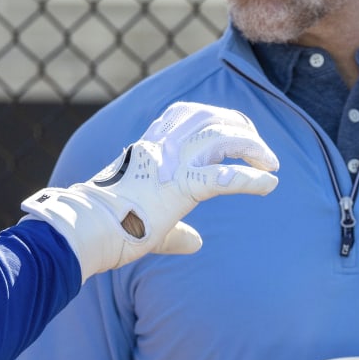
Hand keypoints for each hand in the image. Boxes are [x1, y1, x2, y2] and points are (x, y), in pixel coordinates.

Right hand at [21, 101, 278, 281]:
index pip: (189, 115)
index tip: (238, 130)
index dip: (218, 119)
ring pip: (220, 137)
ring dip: (252, 147)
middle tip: (261, 149)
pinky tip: (269, 185)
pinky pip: (223, 176)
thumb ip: (176, 230)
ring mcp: (171, 164)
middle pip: (210, 119)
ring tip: (271, 165)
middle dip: (240, 127)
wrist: (87, 228)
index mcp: (151, 147)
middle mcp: (162, 148)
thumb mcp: (149, 222)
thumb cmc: (111, 226)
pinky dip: (250, 179)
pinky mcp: (179, 186)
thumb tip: (195, 243)